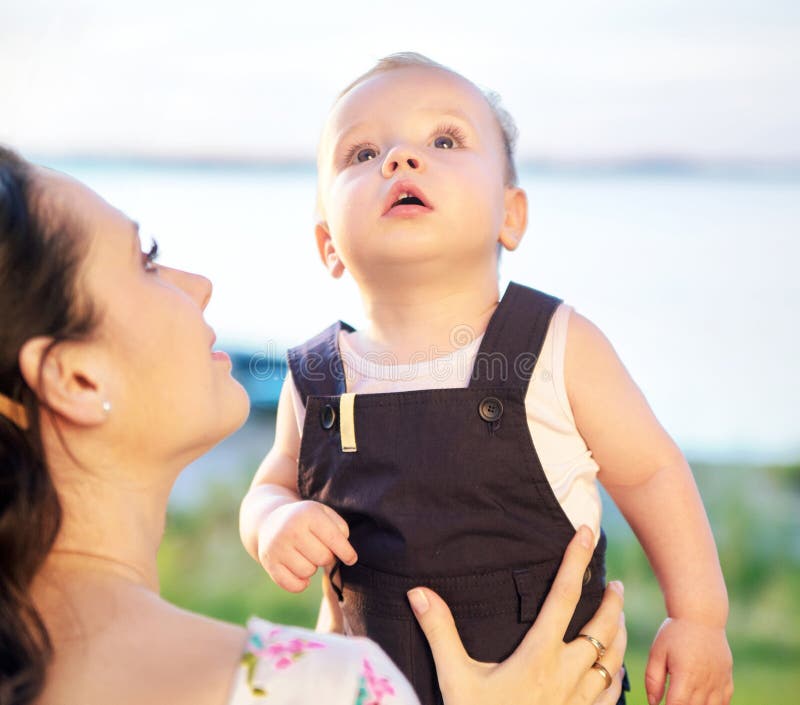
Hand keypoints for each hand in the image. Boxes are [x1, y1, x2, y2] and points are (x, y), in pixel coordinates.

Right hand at [257, 500, 356, 592]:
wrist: (270, 520)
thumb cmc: (305, 519)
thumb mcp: (324, 513)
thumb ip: (340, 528)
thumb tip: (346, 554)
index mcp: (308, 513)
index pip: (335, 539)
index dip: (347, 552)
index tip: (351, 559)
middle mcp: (291, 529)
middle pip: (323, 558)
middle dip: (327, 557)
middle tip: (320, 550)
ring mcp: (277, 546)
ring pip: (308, 572)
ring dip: (312, 568)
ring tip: (307, 556)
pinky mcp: (268, 563)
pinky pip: (293, 585)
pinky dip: (300, 583)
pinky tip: (299, 571)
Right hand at [408, 526, 626, 704]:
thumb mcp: (455, 678)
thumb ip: (440, 632)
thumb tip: (418, 592)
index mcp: (539, 656)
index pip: (563, 597)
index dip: (575, 562)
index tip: (586, 534)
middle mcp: (567, 675)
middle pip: (602, 627)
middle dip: (610, 602)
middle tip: (613, 584)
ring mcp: (580, 702)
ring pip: (613, 660)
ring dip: (619, 634)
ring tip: (619, 617)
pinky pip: (612, 696)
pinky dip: (617, 676)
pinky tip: (615, 671)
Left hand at [645, 617, 732, 704]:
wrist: (701, 616)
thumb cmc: (674, 634)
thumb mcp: (657, 653)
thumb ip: (653, 680)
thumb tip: (653, 703)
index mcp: (684, 675)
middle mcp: (704, 682)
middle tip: (674, 698)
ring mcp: (718, 682)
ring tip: (687, 699)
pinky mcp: (727, 679)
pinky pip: (724, 702)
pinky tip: (703, 701)